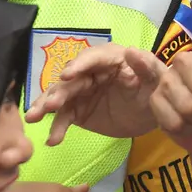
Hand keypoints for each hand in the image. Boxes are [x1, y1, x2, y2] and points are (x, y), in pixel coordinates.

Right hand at [26, 43, 159, 143]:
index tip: (67, 76)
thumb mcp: (157, 80)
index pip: (93, 58)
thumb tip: (132, 51)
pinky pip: (64, 116)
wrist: (153, 116)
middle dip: (58, 91)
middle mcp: (92, 71)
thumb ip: (147, 67)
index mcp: (112, 58)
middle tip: (49, 106)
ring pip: (61, 96)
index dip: (79, 65)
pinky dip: (56, 127)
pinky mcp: (78, 109)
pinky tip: (52, 140)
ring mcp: (82, 91)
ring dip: (46, 106)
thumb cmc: (157, 90)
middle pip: (71, 79)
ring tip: (33, 118)